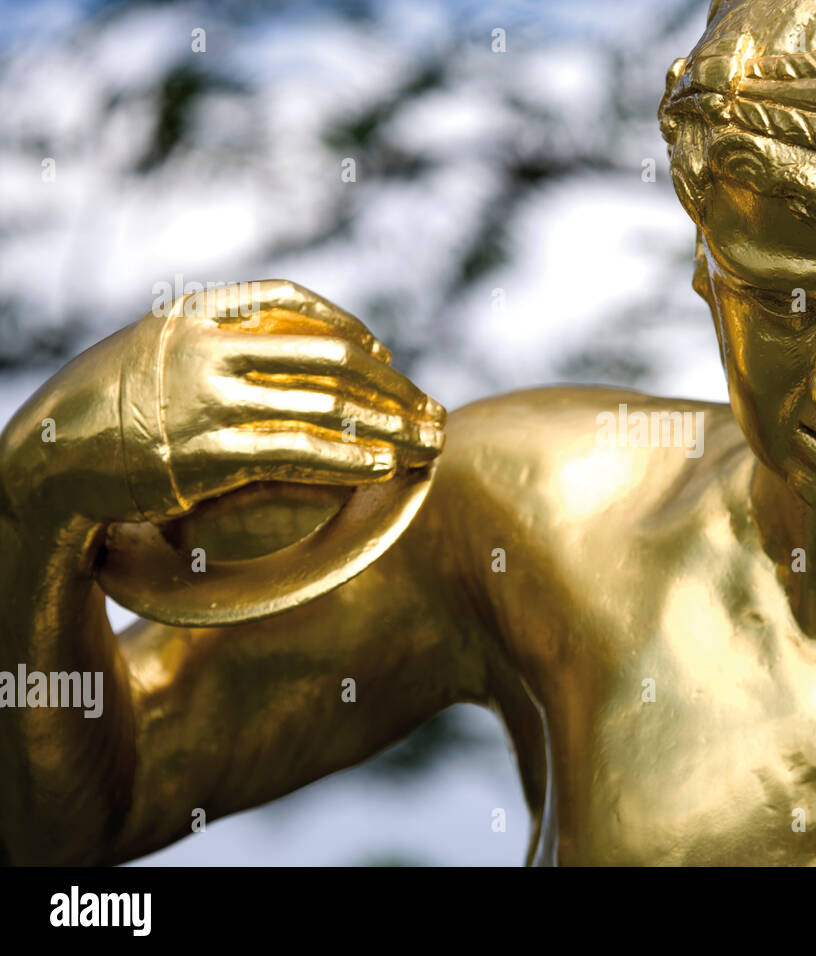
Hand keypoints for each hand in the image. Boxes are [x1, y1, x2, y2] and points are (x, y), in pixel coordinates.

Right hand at [127, 279, 442, 518]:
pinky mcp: (209, 455)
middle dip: (391, 384)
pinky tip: (385, 468)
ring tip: (429, 442)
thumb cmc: (105, 406)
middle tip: (430, 408)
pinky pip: (300, 452)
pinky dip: (350, 459)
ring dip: (389, 426)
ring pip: (326, 406)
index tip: (383, 354)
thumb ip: (215, 340)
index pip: (290, 300)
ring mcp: (209, 399)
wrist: (44, 459)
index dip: (347, 325)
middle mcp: (208, 347)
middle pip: (330, 354)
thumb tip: (292, 349)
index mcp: (195, 312)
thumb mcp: (153, 349)